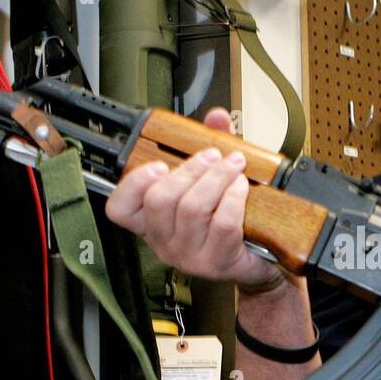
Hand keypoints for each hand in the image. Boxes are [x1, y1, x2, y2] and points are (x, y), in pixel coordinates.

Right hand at [105, 106, 284, 293]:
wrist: (260, 260)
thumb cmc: (230, 220)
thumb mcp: (213, 181)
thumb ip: (210, 146)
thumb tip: (217, 117)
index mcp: (152, 221)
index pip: (120, 209)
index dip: (133, 184)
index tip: (158, 165)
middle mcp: (164, 241)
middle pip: (160, 200)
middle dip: (189, 169)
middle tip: (212, 156)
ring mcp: (189, 255)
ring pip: (192, 208)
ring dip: (216, 179)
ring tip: (233, 167)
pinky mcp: (217, 261)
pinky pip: (222, 223)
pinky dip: (234, 198)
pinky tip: (241, 188)